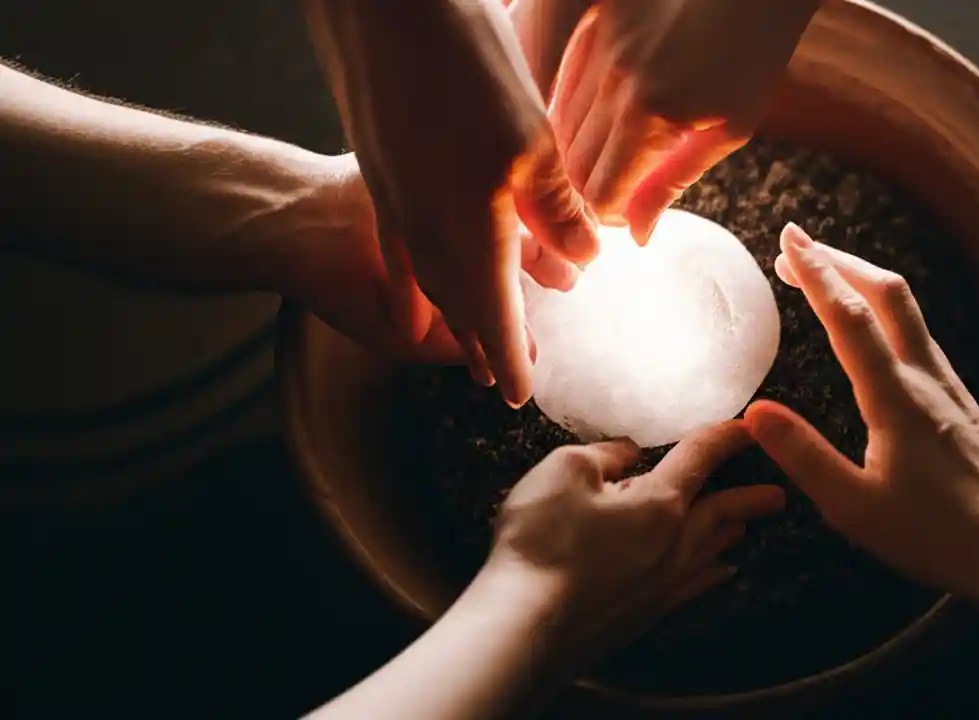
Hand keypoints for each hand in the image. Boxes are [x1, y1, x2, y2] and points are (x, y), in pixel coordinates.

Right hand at [305, 0, 598, 405]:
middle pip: (458, 303)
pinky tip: (416, 281)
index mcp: (468, 229)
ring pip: (430, 275)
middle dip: (482, 343)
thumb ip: (555, 210)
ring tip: (469, 341)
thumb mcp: (532, 141)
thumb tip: (581, 261)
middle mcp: (424, 227)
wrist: (370, 11)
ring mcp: (395, 200)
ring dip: (453, 312)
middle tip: (500, 379)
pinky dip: (414, 275)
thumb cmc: (460, 70)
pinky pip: (401, 245)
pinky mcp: (381, 169)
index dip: (508, 355)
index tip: (521, 396)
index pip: (493, 313)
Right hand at [484, 421, 784, 664]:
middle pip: (723, 511)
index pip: (700, 457)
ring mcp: (662, 583)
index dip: (724, 436)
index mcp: (659, 502)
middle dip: (751, 497)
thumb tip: (628, 454)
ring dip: (731, 532)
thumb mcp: (564, 471)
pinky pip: (694, 585)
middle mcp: (673, 544)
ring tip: (744, 525)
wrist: (526, 626)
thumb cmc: (541, 545)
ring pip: (711, 550)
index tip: (745, 429)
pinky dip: (711, 573)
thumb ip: (603, 454)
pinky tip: (716, 573)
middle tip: (779, 494)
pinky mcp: (645, 614)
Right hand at [513, 0, 817, 240]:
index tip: (623, 214)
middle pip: (572, 166)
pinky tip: (597, 120)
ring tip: (608, 158)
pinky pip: (560, 85)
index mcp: (652, 115)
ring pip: (559, 129)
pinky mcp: (590, 25)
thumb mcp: (726, 132)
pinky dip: (569, 114)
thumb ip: (672, 183)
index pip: (599, 193)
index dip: (607, 215)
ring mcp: (599, 49)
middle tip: (615, 191)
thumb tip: (636, 234)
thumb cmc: (750, 59)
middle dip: (589, 190)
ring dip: (577, 154)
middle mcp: (616, 82)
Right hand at [746, 224, 978, 601]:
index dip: (816, 273)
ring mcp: (948, 388)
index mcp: (895, 399)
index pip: (848, 319)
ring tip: (826, 274)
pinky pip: (918, 335)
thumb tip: (754, 411)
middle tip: (797, 248)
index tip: (790, 238)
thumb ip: (804, 456)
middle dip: (838, 261)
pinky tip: (874, 328)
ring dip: (862, 280)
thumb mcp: (856, 508)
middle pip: (885, 294)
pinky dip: (884, 310)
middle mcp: (925, 380)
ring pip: (907, 310)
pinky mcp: (961, 403)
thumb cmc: (940, 536)